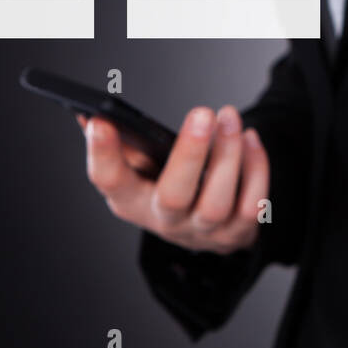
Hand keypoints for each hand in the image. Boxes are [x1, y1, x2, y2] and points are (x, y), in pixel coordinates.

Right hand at [79, 105, 268, 253]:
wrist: (204, 228)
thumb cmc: (165, 184)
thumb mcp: (139, 168)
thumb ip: (121, 142)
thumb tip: (91, 117)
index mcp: (130, 199)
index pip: (108, 181)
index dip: (102, 154)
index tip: (102, 121)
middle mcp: (163, 221)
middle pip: (172, 196)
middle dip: (190, 154)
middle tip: (202, 113)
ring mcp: (201, 232)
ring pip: (216, 203)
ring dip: (228, 156)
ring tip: (229, 117)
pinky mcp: (235, 234)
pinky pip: (250, 205)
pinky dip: (255, 169)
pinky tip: (250, 139)